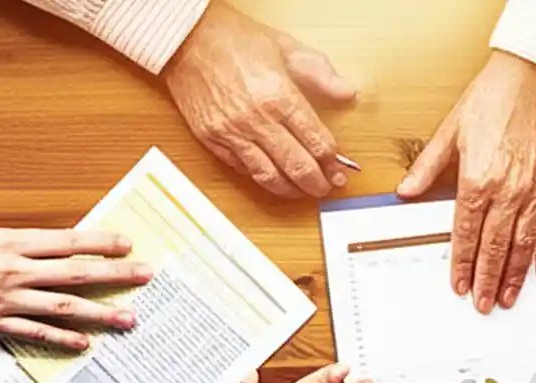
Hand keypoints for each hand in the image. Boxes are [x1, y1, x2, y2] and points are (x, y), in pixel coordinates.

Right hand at [0, 226, 151, 349]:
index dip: (100, 242)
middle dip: (115, 274)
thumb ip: (21, 242)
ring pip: (62, 305)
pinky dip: (62, 338)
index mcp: (11, 242)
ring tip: (128, 318)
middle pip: (75, 272)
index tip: (129, 243)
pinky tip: (85, 343)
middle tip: (146, 276)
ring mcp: (5, 299)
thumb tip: (59, 246)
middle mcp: (13, 270)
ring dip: (99, 312)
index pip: (67, 241)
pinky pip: (35, 332)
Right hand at [163, 2, 356, 197]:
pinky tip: (273, 177)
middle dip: (317, 183)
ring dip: (290, 189)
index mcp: (279, 96)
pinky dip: (261, 178)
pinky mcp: (212, 140)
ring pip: (269, 176)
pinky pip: (242, 170)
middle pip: (297, 166)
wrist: (187, 39)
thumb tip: (347, 93)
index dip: (333, 162)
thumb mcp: (286, 47)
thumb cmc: (234, 39)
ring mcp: (232, 133)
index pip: (317, 143)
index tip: (340, 170)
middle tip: (326, 187)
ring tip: (302, 190)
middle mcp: (257, 120)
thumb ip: (320, 73)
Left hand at [397, 51, 535, 311]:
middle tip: (485, 304)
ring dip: (516, 274)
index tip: (461, 286)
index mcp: (478, 179)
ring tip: (509, 297)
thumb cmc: (490, 101)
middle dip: (489, 279)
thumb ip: (427, 169)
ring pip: (526, 243)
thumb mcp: (449, 133)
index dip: (463, 264)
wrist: (530, 78)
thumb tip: (405, 193)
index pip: (466, 233)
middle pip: (496, 246)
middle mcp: (509, 189)